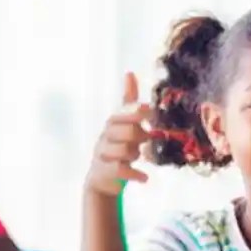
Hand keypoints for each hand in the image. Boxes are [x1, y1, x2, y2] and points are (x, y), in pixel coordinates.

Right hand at [86, 73, 150, 196]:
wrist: (102, 178)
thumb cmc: (118, 146)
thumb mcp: (123, 123)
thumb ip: (128, 102)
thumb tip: (129, 73)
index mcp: (113, 122)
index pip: (123, 112)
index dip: (136, 111)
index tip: (148, 111)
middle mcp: (106, 135)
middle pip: (128, 130)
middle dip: (141, 135)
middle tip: (145, 140)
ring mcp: (103, 153)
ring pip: (124, 149)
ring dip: (136, 154)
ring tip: (138, 157)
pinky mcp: (104, 171)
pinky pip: (121, 169)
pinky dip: (136, 174)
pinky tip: (145, 178)